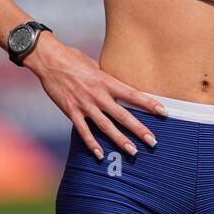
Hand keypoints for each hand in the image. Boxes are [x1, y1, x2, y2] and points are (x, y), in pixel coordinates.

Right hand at [22, 32, 166, 158]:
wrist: (49, 60)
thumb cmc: (73, 58)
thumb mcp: (95, 65)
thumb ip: (106, 78)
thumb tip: (117, 85)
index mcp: (106, 81)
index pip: (133, 94)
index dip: (149, 104)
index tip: (163, 112)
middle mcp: (98, 95)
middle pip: (123, 115)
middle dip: (139, 129)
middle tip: (153, 141)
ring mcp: (84, 105)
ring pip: (106, 126)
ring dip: (120, 140)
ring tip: (133, 151)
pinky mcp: (71, 111)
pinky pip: (83, 131)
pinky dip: (92, 144)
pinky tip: (100, 154)